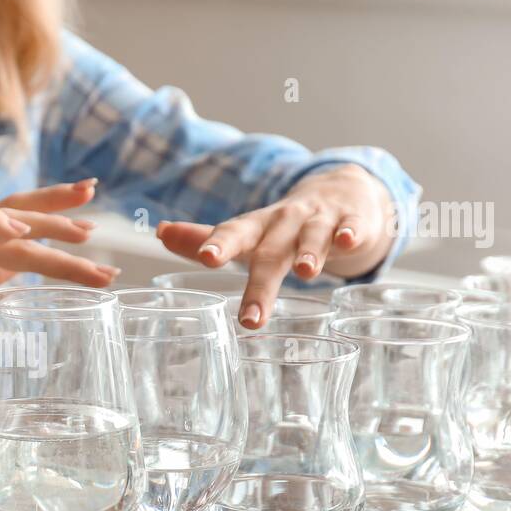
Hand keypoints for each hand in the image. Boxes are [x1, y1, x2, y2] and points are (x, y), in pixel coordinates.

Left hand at [155, 164, 396, 328]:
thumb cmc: (283, 226)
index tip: (205, 259)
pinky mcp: (353, 221)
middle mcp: (284, 223)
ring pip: (312, 236)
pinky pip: (351, 227)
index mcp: (255, 229)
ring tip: (305, 273)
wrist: (341, 192)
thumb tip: (158, 231)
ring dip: (308, 252)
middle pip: (271, 253)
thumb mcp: (247, 232)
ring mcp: (319, 221)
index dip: (219, 244)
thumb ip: (204, 237)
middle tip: (248, 318)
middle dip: (260, 284)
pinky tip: (348, 242)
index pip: (233, 235)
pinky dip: (350, 233)